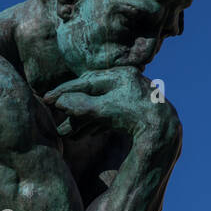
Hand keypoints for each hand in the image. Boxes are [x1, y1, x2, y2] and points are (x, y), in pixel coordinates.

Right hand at [44, 68, 180, 149]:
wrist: (164, 132)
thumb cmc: (135, 119)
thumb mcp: (106, 112)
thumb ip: (83, 107)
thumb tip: (60, 102)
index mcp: (118, 76)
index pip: (84, 83)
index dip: (64, 92)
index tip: (46, 99)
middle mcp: (124, 81)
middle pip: (90, 93)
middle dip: (71, 107)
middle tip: (53, 115)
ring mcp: (129, 95)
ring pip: (98, 105)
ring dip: (81, 119)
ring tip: (66, 133)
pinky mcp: (134, 109)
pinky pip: (108, 114)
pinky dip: (95, 123)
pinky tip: (84, 134)